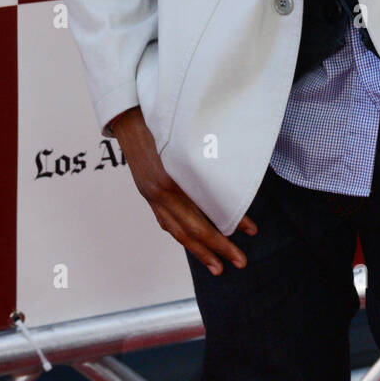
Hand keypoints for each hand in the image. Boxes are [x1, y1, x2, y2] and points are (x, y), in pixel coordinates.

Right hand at [110, 106, 256, 274]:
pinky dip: (182, 234)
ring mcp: (150, 195)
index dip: (229, 224)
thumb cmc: (162, 117)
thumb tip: (235, 174)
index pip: (205, 212)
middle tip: (240, 262)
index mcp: (171, 180)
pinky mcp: (147, 193)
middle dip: (217, 248)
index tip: (252, 231)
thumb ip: (205, 157)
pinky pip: (166, 221)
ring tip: (217, 266)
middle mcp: (159, 192)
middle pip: (191, 229)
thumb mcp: (187, 135)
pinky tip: (193, 241)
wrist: (128, 114)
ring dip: (199, 250)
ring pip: (177, 231)